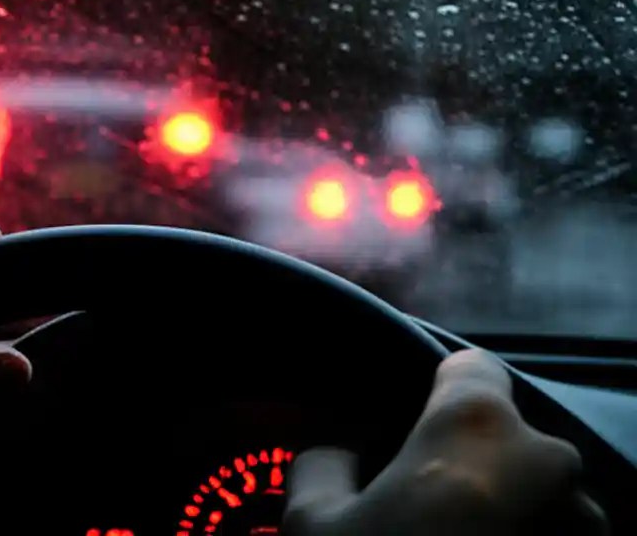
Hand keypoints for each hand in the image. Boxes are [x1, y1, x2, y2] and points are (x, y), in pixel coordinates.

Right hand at [284, 349, 606, 535]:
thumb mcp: (310, 521)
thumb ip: (322, 463)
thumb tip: (336, 455)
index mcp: (473, 426)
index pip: (470, 367)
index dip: (434, 391)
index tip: (404, 426)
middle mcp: (544, 464)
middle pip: (505, 437)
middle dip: (465, 465)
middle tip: (411, 507)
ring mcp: (578, 529)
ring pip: (538, 498)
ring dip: (500, 513)